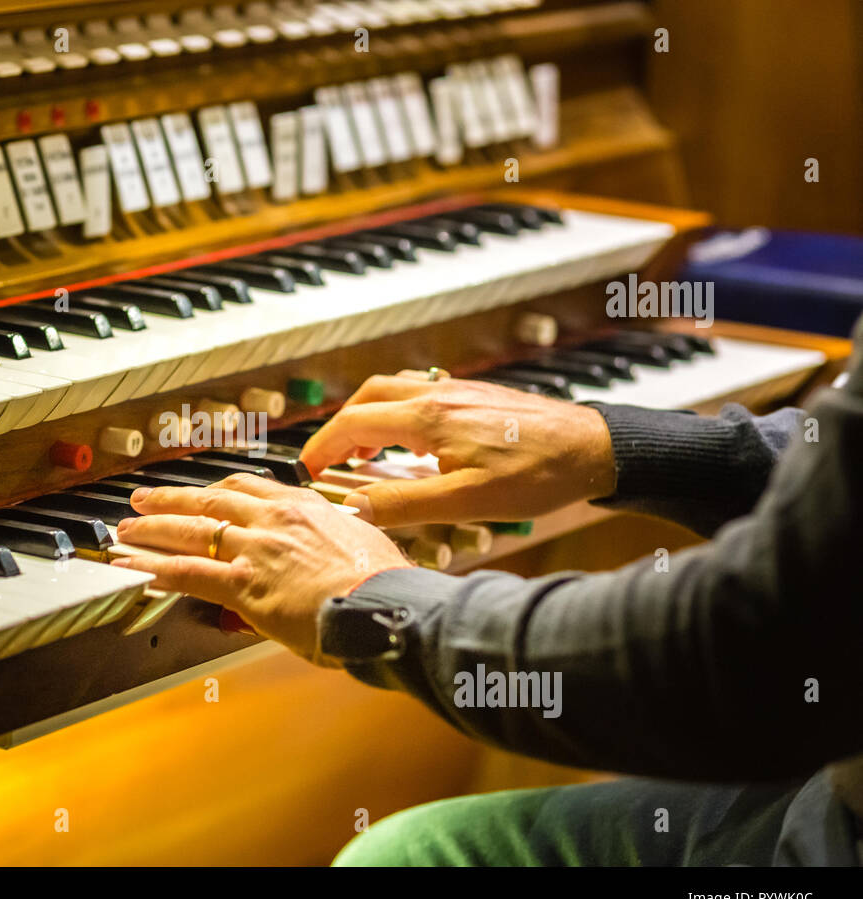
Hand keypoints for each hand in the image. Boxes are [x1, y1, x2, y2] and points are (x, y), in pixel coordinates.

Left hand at [112, 473, 410, 665]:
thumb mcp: (367, 544)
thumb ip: (340, 540)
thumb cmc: (385, 584)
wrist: (388, 605)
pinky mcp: (244, 583)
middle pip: (209, 501)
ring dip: (152, 529)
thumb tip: (339, 545)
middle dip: (171, 500)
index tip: (201, 493)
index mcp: (304, 507)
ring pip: (190, 531)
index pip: (249, 488)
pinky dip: (156, 568)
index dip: (215, 491)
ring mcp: (256, 549)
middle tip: (143, 499)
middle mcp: (274, 519)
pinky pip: (188, 571)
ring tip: (126, 530)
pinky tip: (136, 567)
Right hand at [299, 373, 616, 526]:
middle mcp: (438, 394)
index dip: (322, 447)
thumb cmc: (537, 475)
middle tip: (328, 459)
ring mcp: (458, 390)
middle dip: (339, 427)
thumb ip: (402, 503)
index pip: (353, 423)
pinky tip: (411, 440)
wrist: (594, 448)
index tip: (306, 469)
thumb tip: (353, 507)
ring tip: (363, 451)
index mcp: (428, 417)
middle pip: (368, 396)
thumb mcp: (465, 501)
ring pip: (394, 389)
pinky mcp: (476, 396)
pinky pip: (421, 392)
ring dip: (368, 415)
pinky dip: (398, 412)